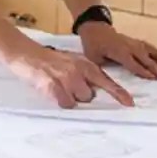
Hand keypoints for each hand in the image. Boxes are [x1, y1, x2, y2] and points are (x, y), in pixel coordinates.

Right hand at [8, 44, 135, 108]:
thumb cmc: (52, 61)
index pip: (106, 81)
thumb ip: (87, 75)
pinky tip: (52, 91)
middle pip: (89, 96)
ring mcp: (66, 77)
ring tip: (58, 86)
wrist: (27, 53)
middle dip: (80, 95)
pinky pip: (64, 103)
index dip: (118, 94)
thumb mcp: (74, 62)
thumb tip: (95, 93)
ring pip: (77, 101)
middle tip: (66, 86)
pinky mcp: (53, 85)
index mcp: (86, 65)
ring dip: (69, 98)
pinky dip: (59, 100)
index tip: (129, 104)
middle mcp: (79, 70)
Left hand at [78, 22, 156, 79]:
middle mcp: (129, 47)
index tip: (153, 78)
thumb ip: (103, 70)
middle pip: (145, 58)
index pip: (134, 64)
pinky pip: (149, 47)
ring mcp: (133, 43)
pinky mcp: (135, 41)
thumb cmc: (93, 46)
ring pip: (149, 52)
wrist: (95, 29)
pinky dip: (156, 53)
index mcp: (119, 52)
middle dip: (156, 67)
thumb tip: (107, 83)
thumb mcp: (94, 59)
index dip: (143, 71)